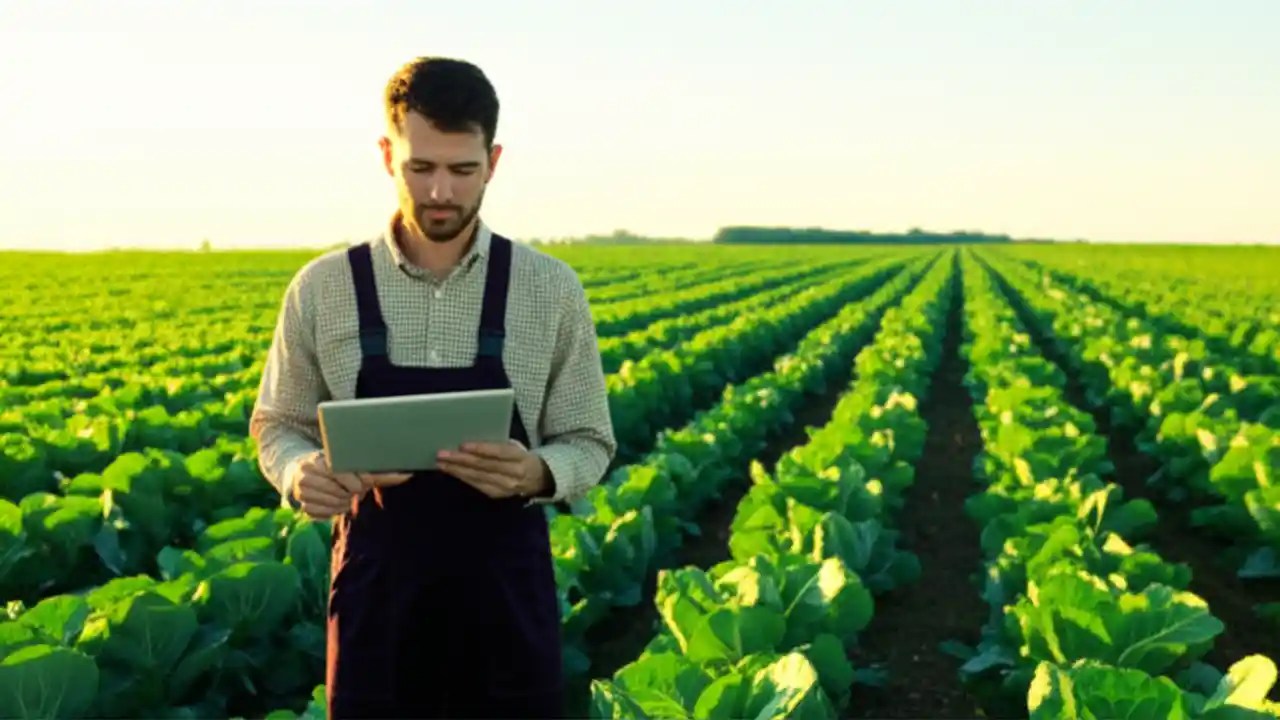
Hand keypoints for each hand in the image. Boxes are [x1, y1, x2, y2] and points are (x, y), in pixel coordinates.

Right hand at [287, 451, 411, 518]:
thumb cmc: (335, 466)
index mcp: (319, 459)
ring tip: (343, 495)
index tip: (362, 487)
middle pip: (339, 492)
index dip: (354, 482)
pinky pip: (323, 515)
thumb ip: (373, 470)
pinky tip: (333, 503)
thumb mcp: (348, 462)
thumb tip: (408, 474)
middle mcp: (306, 474)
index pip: (340, 473)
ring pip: (333, 504)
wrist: (301, 471)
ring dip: (343, 503)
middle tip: (351, 490)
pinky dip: (332, 511)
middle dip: (350, 493)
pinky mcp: (302, 506)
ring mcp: (302, 491)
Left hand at [436, 440, 550, 499]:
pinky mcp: (496, 494)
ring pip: (477, 478)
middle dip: (461, 460)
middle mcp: (513, 475)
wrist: (539, 479)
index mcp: (521, 458)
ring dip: (456, 470)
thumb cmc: (522, 456)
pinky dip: (462, 477)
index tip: (463, 445)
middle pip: (484, 466)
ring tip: (441, 462)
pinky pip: (476, 485)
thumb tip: (472, 441)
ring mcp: (504, 488)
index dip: (481, 449)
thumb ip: (499, 444)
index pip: (499, 453)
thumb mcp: (517, 447)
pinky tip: (451, 471)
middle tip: (442, 454)